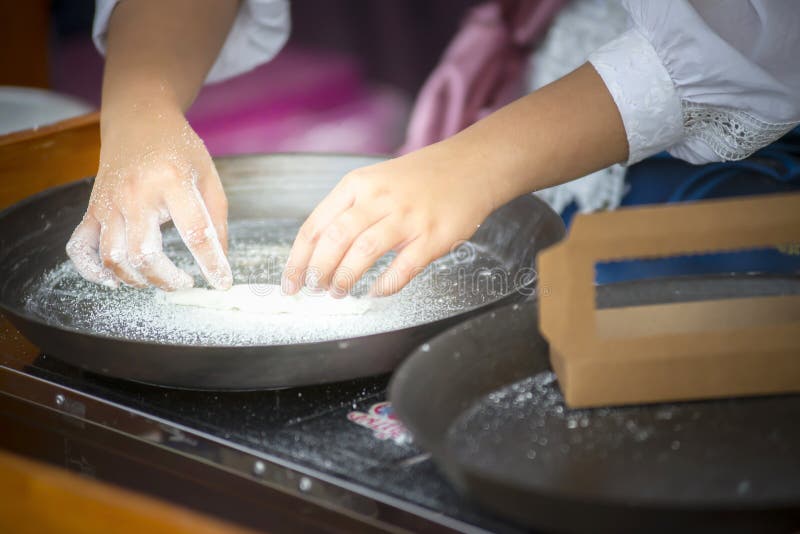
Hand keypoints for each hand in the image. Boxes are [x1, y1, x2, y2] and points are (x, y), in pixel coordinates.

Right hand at [66, 104, 231, 290]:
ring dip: (138, 279)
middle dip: (168, 279)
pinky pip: (80, 247)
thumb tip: (220, 260)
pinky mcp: (92, 209)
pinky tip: (114, 279)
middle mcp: (135, 194)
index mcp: (172, 182)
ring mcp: (109, 203)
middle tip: (185, 283)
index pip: (195, 232)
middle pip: (144, 253)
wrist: (137, 119)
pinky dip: (92, 271)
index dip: (211, 264)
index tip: (222, 283)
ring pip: (113, 257)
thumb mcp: (208, 176)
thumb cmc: (178, 149)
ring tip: (158, 278)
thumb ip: (216, 220)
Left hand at [281, 143, 494, 296]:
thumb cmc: (420, 178)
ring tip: (338, 293)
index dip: (297, 260)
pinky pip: (403, 268)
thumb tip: (317, 253)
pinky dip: (385, 285)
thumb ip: (348, 211)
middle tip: (314, 290)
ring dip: (345, 278)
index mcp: (357, 185)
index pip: (315, 226)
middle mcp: (379, 198)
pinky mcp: (433, 236)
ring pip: (363, 252)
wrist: (472, 165)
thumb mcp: (375, 181)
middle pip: (334, 240)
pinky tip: (375, 292)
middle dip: (317, 271)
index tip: (290, 282)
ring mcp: (407, 217)